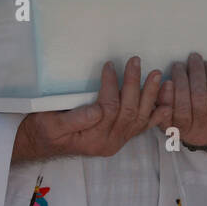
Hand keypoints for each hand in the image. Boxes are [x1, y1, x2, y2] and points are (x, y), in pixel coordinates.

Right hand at [12, 57, 166, 160]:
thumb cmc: (43, 131)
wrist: (40, 143)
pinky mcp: (121, 135)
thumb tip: (97, 110)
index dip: (111, 86)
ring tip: (158, 75)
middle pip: (129, 112)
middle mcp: (110, 142)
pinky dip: (157, 114)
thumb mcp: (51, 125)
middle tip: (136, 61)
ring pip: (140, 118)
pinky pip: (144, 126)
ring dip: (151, 96)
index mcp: (94, 139)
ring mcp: (117, 140)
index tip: (109, 66)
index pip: (109, 109)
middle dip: (135, 85)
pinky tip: (167, 102)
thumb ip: (75, 119)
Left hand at [155, 53, 206, 149]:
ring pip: (182, 105)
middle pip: (198, 98)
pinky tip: (166, 83)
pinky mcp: (169, 129)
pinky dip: (165, 97)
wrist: (204, 139)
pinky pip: (164, 114)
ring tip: (179, 66)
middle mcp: (203, 130)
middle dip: (196, 74)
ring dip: (180, 81)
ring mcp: (185, 131)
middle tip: (193, 59)